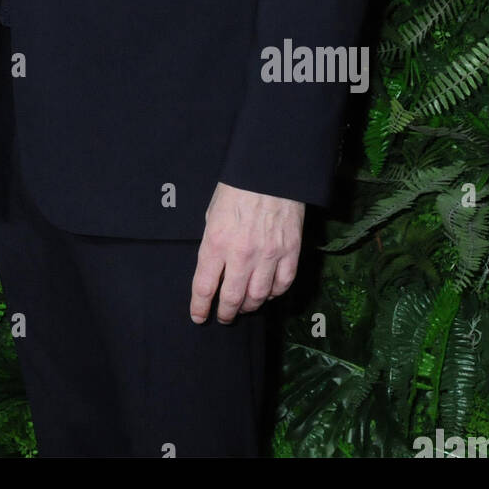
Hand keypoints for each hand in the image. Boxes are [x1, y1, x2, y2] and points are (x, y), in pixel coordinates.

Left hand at [190, 182, 304, 321]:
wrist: (270, 172)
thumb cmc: (237, 189)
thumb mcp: (212, 214)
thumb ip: (212, 243)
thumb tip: (214, 268)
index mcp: (217, 242)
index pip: (205, 287)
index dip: (200, 307)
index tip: (198, 316)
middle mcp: (242, 254)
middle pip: (232, 299)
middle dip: (225, 313)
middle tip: (223, 316)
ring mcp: (269, 255)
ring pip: (258, 297)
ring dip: (248, 307)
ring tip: (243, 307)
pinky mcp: (290, 252)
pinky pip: (282, 285)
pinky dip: (273, 294)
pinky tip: (267, 293)